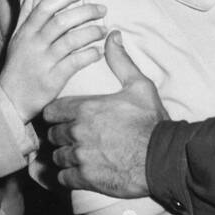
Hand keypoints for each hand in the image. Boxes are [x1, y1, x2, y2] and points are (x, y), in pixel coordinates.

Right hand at [0, 0, 106, 122]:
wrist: (10, 100)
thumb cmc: (17, 67)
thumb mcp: (17, 38)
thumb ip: (27, 14)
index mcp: (26, 32)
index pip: (47, 6)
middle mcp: (34, 44)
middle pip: (62, 21)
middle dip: (86, 11)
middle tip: (102, 9)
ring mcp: (43, 62)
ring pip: (71, 40)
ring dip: (91, 32)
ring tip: (104, 30)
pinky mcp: (52, 79)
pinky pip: (75, 62)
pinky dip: (89, 55)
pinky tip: (99, 52)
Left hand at [43, 31, 167, 197]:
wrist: (162, 157)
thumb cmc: (151, 121)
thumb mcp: (139, 85)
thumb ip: (120, 61)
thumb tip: (113, 36)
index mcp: (85, 108)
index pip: (52, 111)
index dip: (56, 115)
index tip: (63, 118)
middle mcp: (77, 131)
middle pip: (52, 134)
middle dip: (59, 136)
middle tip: (70, 138)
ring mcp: (80, 156)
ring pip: (57, 156)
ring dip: (63, 156)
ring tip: (75, 156)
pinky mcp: (85, 178)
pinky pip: (63, 177)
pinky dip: (67, 175)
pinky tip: (77, 173)